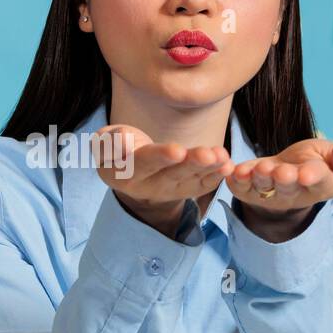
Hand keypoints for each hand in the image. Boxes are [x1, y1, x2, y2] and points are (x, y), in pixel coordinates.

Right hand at [92, 123, 233, 234]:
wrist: (130, 164)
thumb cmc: (116, 147)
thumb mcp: (104, 142)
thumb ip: (109, 142)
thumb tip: (125, 142)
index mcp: (123, 175)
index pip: (142, 164)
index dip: (159, 157)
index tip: (177, 150)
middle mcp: (148, 187)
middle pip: (171, 175)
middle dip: (191, 164)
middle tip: (208, 155)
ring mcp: (170, 190)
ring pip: (190, 179)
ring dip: (209, 168)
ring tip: (223, 156)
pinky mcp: (186, 189)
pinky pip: (203, 185)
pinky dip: (216, 176)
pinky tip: (228, 165)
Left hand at [227, 138, 332, 216]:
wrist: (285, 172)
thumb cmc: (311, 162)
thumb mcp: (331, 156)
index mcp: (321, 186)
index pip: (320, 182)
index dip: (314, 177)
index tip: (307, 173)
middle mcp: (293, 194)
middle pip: (289, 188)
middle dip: (285, 180)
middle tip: (282, 173)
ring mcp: (268, 193)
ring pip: (264, 186)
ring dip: (261, 177)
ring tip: (261, 168)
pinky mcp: (247, 189)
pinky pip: (240, 184)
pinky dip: (236, 176)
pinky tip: (233, 168)